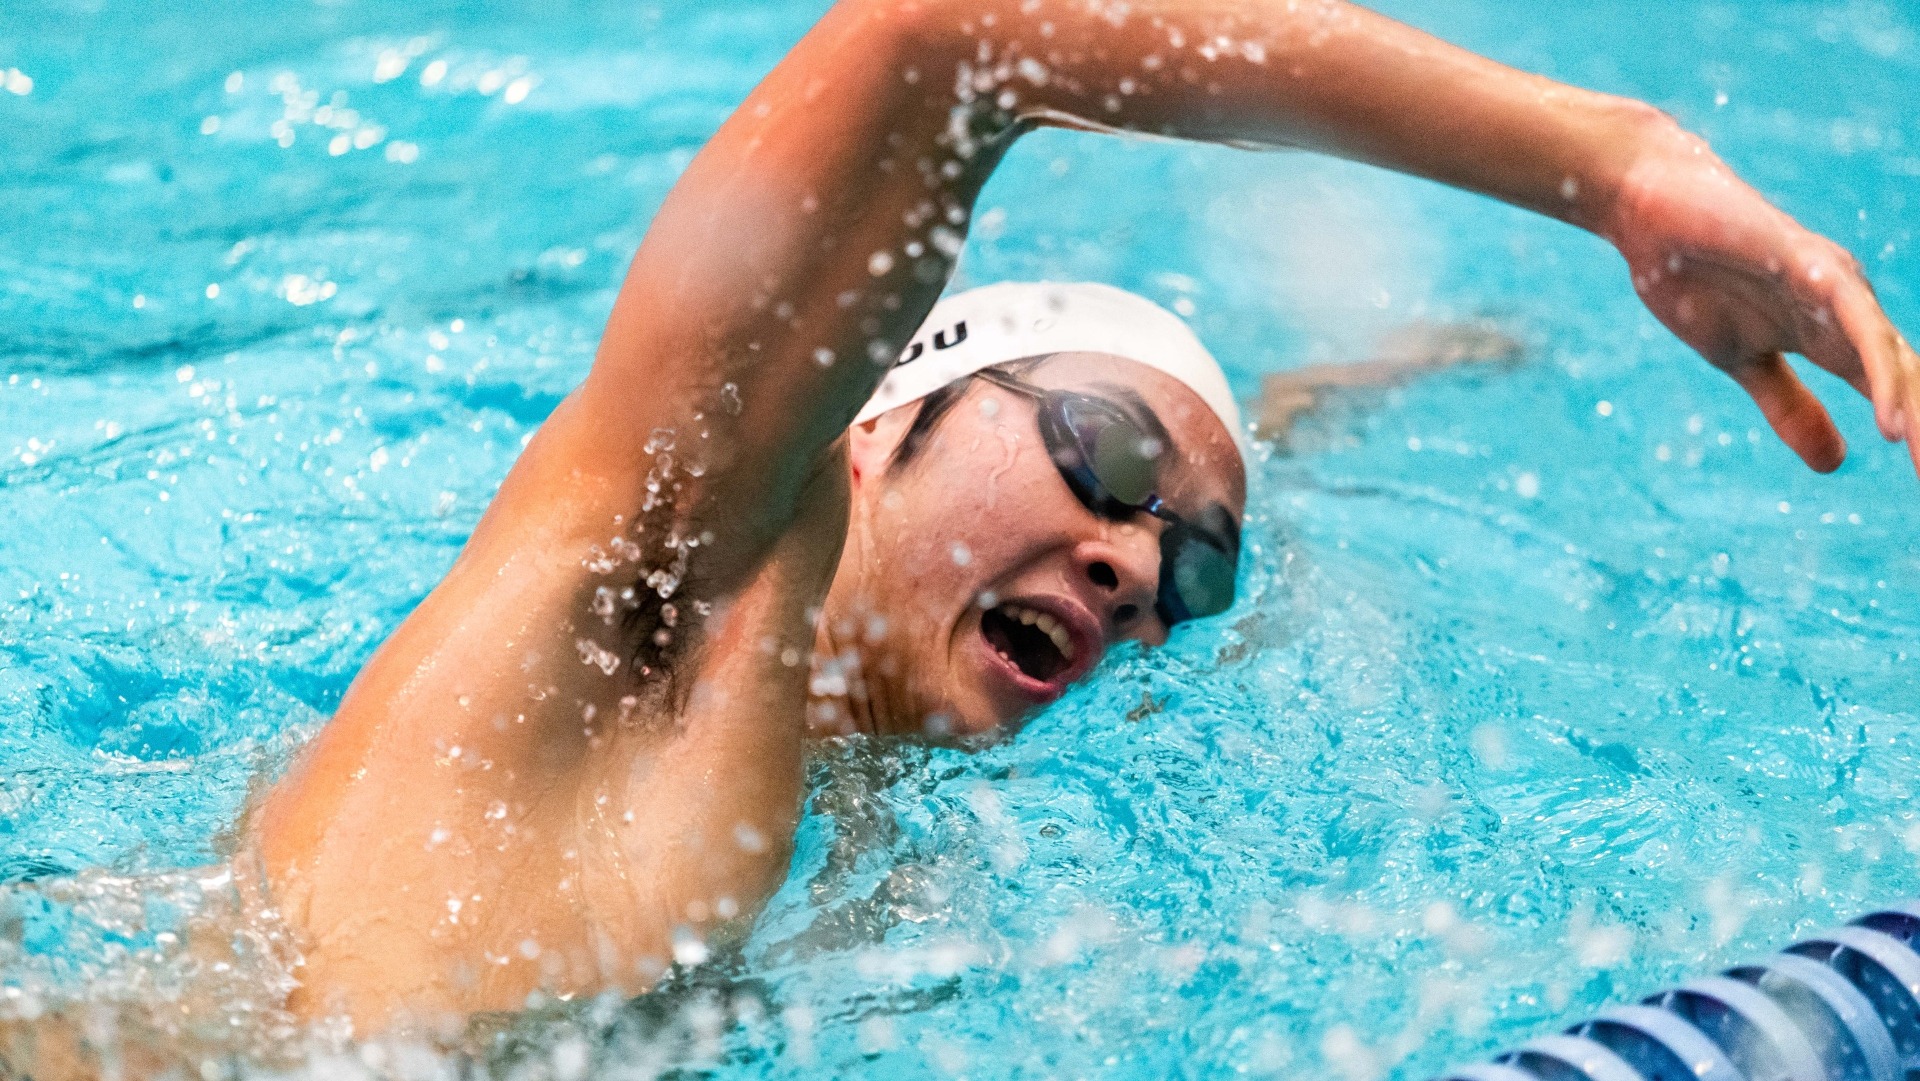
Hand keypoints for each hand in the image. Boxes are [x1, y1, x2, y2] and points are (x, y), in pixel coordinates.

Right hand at [1605, 126, 1919, 475]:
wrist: (1649, 207)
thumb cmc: (1692, 274)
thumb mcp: (1740, 360)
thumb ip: (1789, 405)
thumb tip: (1839, 463)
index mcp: (1833, 334)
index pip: (1892, 394)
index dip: (1917, 440)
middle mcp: (1848, 311)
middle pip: (1907, 382)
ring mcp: (1833, 286)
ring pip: (1894, 361)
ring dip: (1918, 416)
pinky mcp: (1811, 267)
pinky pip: (1859, 328)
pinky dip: (1880, 374)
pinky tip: (1892, 423)